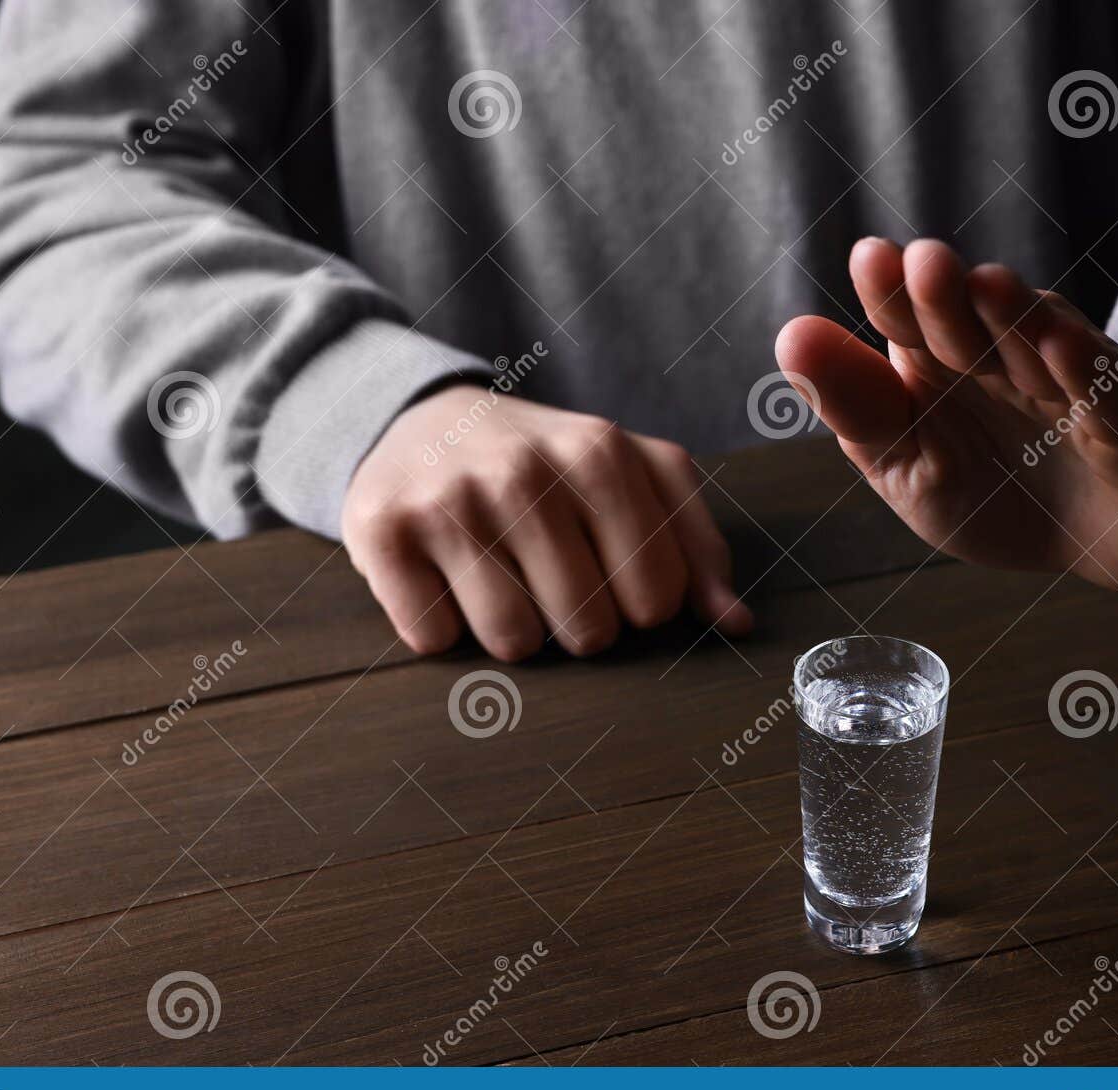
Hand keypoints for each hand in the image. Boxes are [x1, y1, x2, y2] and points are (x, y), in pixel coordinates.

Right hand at [341, 386, 751, 659]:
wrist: (421, 420)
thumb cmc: (544, 465)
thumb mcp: (632, 478)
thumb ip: (694, 544)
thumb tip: (735, 623)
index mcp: (601, 452)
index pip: (658, 598)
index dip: (638, 605)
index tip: (610, 574)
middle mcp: (524, 470)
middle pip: (588, 629)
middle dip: (574, 623)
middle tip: (547, 577)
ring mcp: (450, 498)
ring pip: (513, 641)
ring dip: (508, 630)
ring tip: (497, 577)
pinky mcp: (382, 529)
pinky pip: (434, 637)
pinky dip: (440, 625)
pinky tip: (441, 578)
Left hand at [775, 238, 1117, 591]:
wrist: (1107, 543)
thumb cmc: (998, 497)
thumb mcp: (911, 467)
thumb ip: (858, 410)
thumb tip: (790, 337)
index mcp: (944, 360)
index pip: (911, 319)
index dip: (892, 291)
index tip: (870, 258)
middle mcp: (1009, 354)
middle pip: (971, 322)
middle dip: (945, 296)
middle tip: (923, 262)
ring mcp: (1075, 380)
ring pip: (1040, 342)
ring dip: (1013, 315)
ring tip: (984, 285)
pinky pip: (1108, 392)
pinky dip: (1088, 372)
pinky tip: (1064, 350)